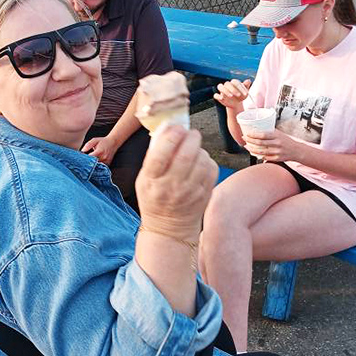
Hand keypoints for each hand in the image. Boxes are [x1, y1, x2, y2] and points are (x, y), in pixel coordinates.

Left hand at [81, 134, 118, 164]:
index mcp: (99, 151)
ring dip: (93, 166)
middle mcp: (103, 157)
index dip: (85, 159)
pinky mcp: (108, 163)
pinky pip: (101, 167)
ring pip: (97, 166)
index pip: (90, 158)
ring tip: (89, 165)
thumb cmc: (103, 141)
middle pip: (93, 164)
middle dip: (88, 163)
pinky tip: (94, 165)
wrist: (113, 142)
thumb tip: (82, 151)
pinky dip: (97, 167)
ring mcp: (106, 161)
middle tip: (83, 164)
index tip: (81, 159)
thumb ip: (88, 145)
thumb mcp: (95, 140)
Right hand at [135, 126, 217, 242]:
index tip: (176, 128)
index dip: (171, 136)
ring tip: (193, 148)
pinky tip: (200, 161)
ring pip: (201, 160)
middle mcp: (172, 186)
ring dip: (199, 148)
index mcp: (152, 180)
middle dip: (190, 137)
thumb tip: (167, 127)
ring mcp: (190, 191)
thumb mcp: (144, 178)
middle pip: (186, 154)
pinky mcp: (204, 194)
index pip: (161, 154)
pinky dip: (207, 160)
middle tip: (189, 132)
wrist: (169, 228)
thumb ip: (153, 154)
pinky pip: (211, 168)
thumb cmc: (154, 198)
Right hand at [213, 78, 251, 111]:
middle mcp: (227, 85)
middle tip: (239, 95)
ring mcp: (222, 91)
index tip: (245, 94)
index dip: (240, 87)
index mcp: (233, 83)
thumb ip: (246, 86)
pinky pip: (216, 95)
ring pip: (220, 86)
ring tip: (231, 96)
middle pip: (227, 83)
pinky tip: (222, 98)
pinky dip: (218, 96)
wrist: (237, 104)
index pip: (235, 82)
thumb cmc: (241, 96)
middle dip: (233, 89)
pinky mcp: (219, 97)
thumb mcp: (245, 91)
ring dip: (225, 91)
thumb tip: (248, 80)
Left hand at [242, 128, 300, 162]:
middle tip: (244, 139)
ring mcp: (277, 152)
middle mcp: (277, 144)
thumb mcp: (279, 134)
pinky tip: (254, 153)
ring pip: (261, 152)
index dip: (253, 135)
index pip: (263, 135)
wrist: (297, 150)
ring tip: (246, 146)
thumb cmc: (287, 141)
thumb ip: (270, 132)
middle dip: (250, 141)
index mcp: (277, 136)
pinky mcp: (277, 158)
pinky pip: (265, 158)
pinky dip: (258, 155)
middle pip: (260, 143)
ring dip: (252, 149)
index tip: (247, 133)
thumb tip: (258, 128)